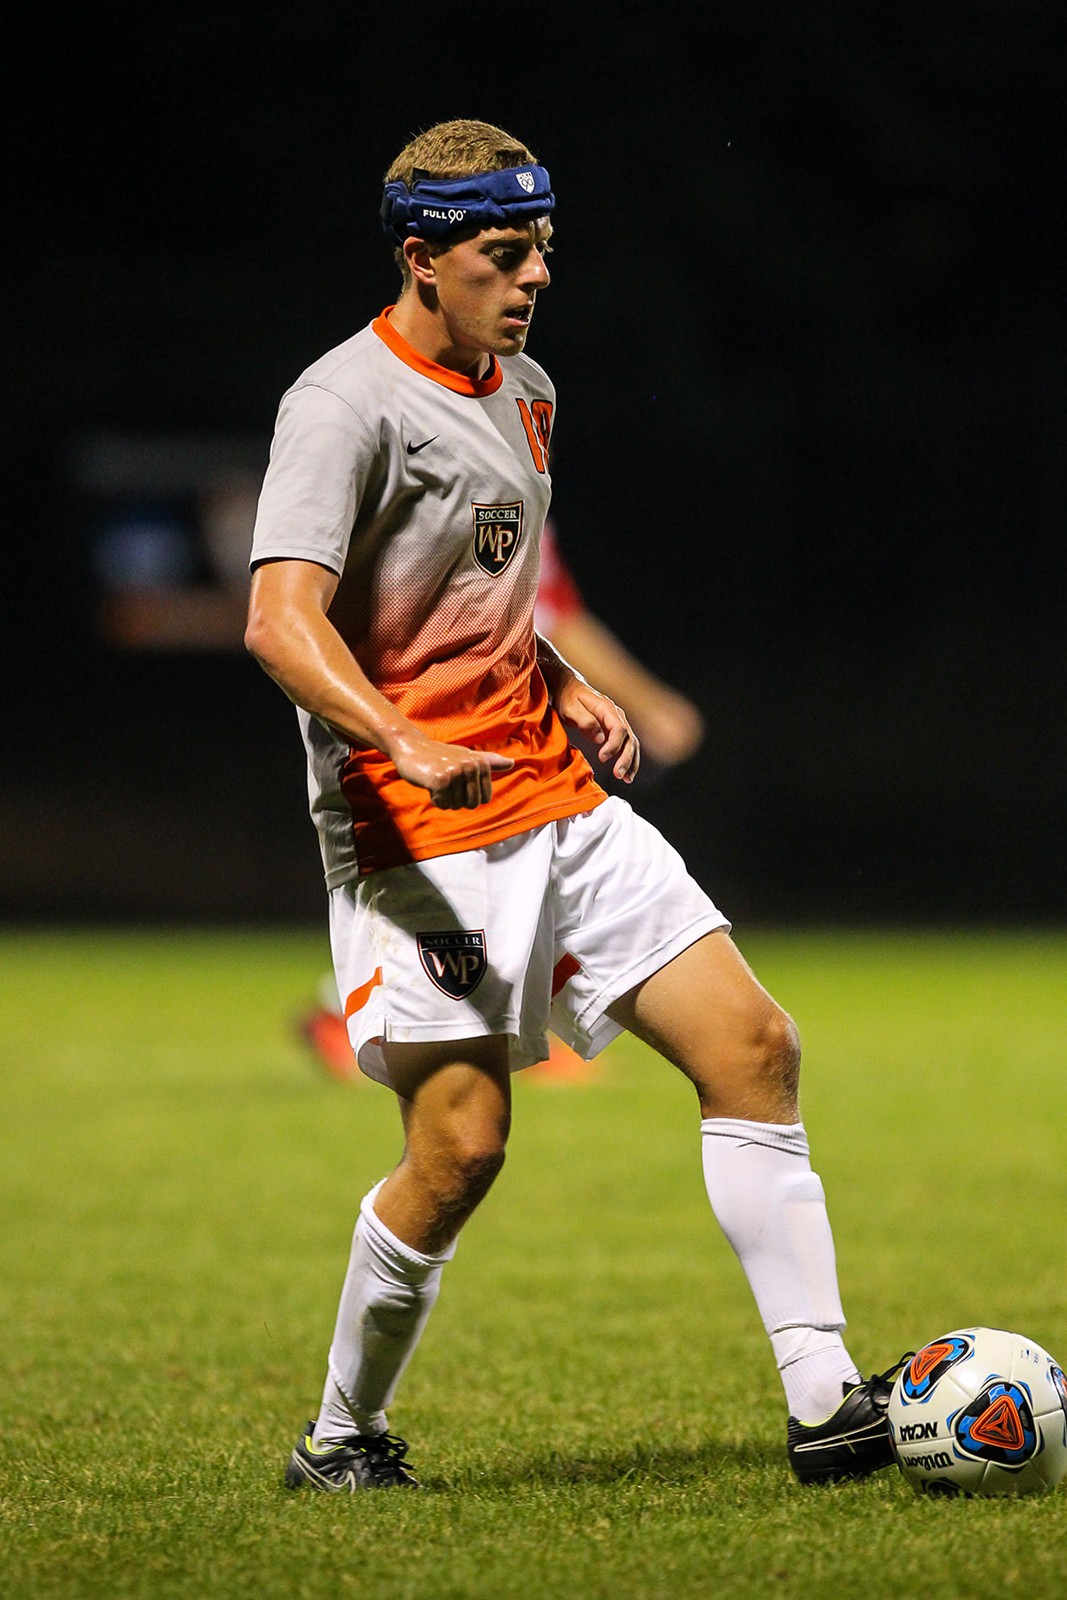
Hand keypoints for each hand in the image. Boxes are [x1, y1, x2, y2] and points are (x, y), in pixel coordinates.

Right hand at [389, 730, 514, 809]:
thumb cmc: (440, 755)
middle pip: (472, 804)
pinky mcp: (440, 780)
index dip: (469, 795)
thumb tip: (512, 763)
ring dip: (445, 798)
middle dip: (457, 799)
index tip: (459, 781)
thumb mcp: (467, 756)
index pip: (484, 799)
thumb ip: (490, 761)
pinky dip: (435, 799)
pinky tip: (429, 783)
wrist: (411, 747)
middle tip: (447, 782)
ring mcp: (456, 773)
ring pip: (456, 806)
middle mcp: (471, 766)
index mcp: (481, 763)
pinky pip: (443, 804)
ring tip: (437, 781)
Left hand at [555, 677, 640, 783]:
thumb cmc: (567, 698)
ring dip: (631, 761)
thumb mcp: (569, 708)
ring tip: (626, 779)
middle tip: (618, 775)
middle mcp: (616, 714)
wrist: (567, 687)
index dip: (613, 745)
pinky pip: (626, 744)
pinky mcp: (614, 728)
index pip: (619, 729)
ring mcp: (617, 721)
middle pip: (629, 738)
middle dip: (626, 758)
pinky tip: (626, 773)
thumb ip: (585, 722)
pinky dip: (628, 759)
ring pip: (631, 743)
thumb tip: (600, 738)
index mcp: (606, 708)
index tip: (602, 758)